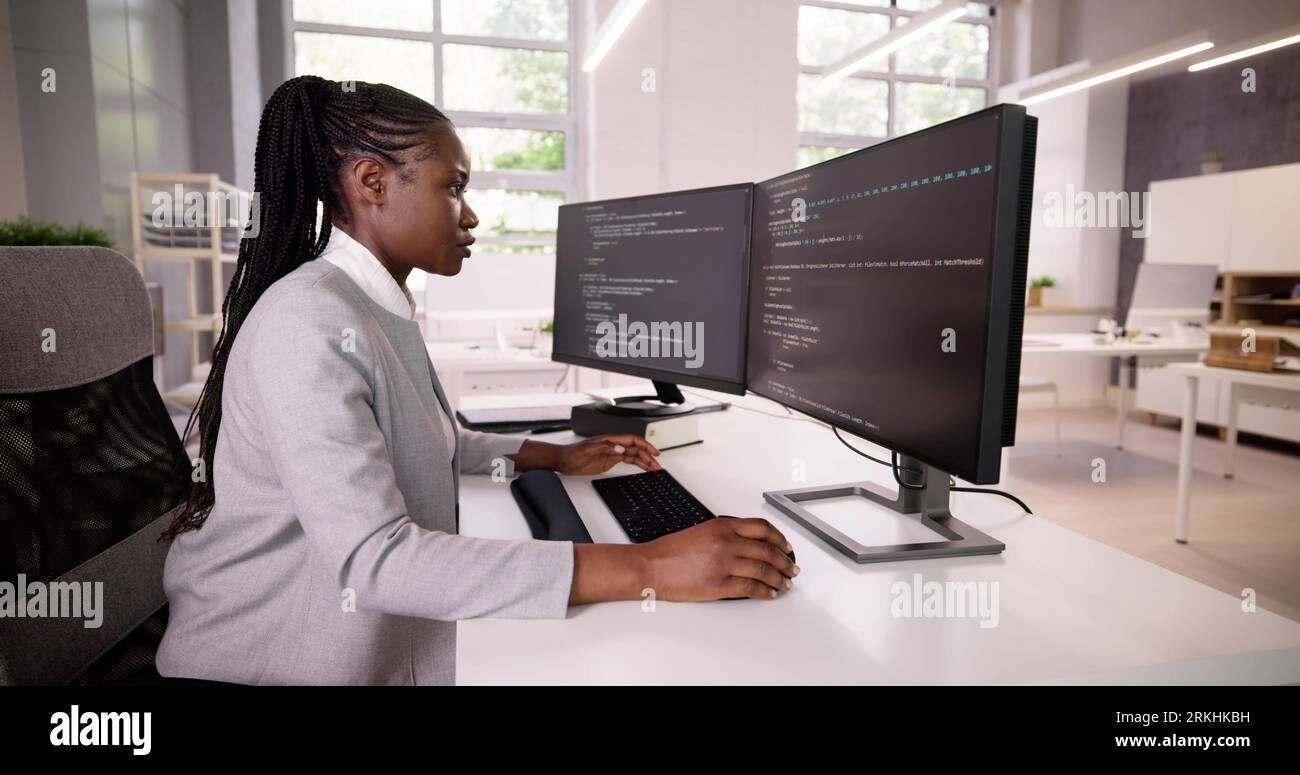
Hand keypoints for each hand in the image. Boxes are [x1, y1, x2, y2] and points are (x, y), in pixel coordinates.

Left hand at [550, 434, 661, 474]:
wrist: (562, 460)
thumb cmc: (572, 453)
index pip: (632, 440)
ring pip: (633, 456)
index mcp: (610, 440)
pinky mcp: (609, 461)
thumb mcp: (588, 450)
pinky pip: (627, 461)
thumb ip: (605, 448)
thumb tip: (622, 448)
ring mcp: (612, 453)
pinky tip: (643, 468)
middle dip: (648, 456)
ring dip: (644, 462)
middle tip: (657, 466)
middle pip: (636, 449)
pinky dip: (636, 464)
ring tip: (654, 469)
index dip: (645, 445)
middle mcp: (613, 445)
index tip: (654, 453)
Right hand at [637, 517, 798, 600]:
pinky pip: (752, 588)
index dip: (779, 538)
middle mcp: (726, 542)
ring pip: (764, 569)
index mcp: (722, 526)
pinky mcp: (719, 584)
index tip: (786, 546)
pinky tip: (770, 594)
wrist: (650, 566)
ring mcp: (724, 563)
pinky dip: (765, 592)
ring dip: (779, 578)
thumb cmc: (669, 552)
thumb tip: (747, 545)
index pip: (761, 529)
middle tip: (791, 568)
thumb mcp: (701, 532)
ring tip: (785, 583)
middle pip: (767, 550)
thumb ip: (725, 535)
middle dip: (785, 561)